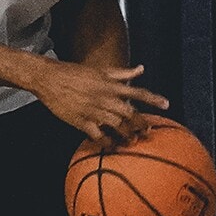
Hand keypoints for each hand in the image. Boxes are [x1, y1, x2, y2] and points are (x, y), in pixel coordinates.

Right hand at [27, 61, 168, 143]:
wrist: (49, 78)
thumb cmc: (75, 73)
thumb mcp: (100, 70)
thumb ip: (122, 72)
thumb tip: (141, 69)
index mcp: (110, 85)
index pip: (137, 92)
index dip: (153, 99)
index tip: (166, 105)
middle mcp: (104, 98)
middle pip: (130, 114)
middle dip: (141, 124)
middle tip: (146, 132)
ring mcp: (93, 110)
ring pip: (117, 126)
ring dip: (127, 135)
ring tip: (131, 141)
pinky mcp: (81, 121)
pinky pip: (98, 135)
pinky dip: (106, 142)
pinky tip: (110, 146)